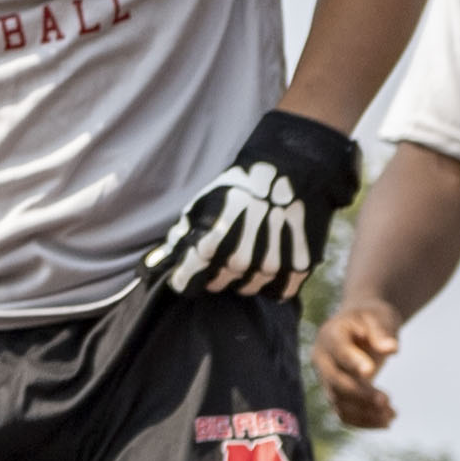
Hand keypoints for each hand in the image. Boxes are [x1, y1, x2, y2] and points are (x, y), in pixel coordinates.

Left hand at [146, 111, 364, 297]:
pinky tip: (269, 260)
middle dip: (214, 273)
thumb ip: (181, 236)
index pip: (188, 282)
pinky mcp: (298, 268)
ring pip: (247, 287)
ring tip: (248, 251)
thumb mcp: (200, 205)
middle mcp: (240, 262)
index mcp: (212, 247)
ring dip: (243, 276)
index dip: (185, 277)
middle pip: (219, 284)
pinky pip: (279, 290)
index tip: (187, 273)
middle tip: (222, 254)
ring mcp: (270, 267)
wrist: (287, 170)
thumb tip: (161, 260)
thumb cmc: (238, 186)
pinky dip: (273, 281)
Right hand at [314, 300, 406, 431]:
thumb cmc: (371, 319)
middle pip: (335, 381)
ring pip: (338, 402)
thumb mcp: (379, 317)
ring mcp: (326, 379)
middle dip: (359, 394)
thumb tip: (391, 349)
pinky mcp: (335, 393)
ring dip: (364, 412)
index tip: (371, 371)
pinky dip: (364, 421)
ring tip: (392, 415)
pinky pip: (344, 413)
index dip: (352, 361)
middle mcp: (322, 359)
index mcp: (331, 335)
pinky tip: (386, 421)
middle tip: (386, 401)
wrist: (359, 327)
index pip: (338, 351)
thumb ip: (382, 332)